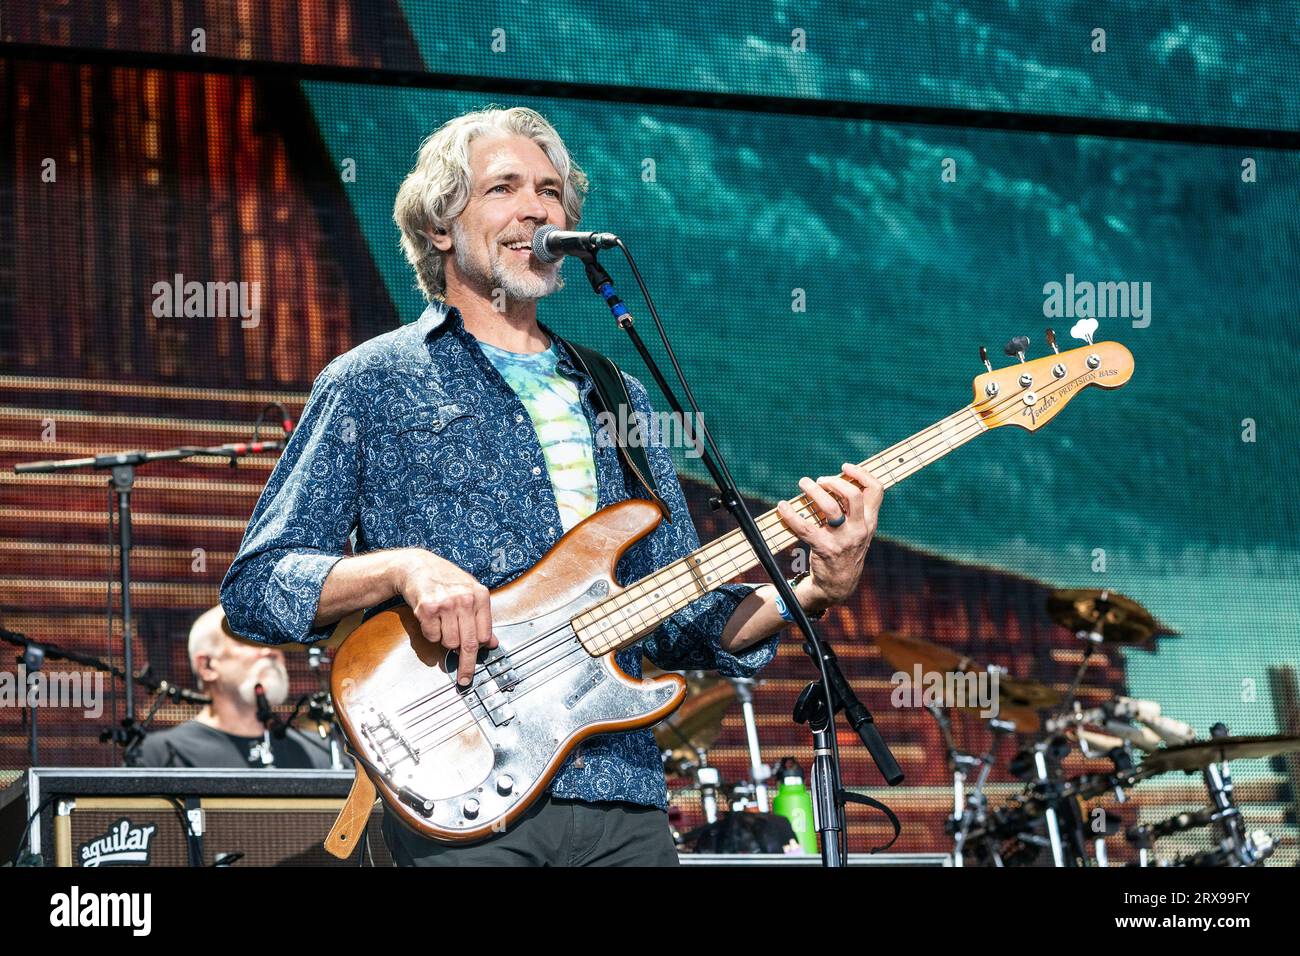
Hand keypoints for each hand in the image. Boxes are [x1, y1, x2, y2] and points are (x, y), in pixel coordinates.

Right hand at [389, 549, 497, 685]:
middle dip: (466, 665)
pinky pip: (432, 637)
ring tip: (443, 625)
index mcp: (480, 596)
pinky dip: (431, 634)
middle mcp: (465, 599)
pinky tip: (431, 619)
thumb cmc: (446, 580)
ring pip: (449, 642)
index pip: (485, 635)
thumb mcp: (470, 593)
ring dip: (445, 641)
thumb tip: (492, 643)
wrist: (417, 567)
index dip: (480, 652)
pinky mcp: (427, 609)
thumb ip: (482, 619)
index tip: (476, 665)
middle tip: (464, 679)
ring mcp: (446, 604)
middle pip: (469, 644)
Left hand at [775, 463, 883, 610]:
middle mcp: (860, 529)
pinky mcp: (825, 549)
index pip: (876, 490)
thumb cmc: (845, 550)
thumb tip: (834, 481)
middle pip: (853, 495)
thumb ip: (853, 509)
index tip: (845, 467)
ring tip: (804, 484)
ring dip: (814, 491)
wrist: (838, 585)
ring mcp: (844, 540)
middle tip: (820, 480)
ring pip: (830, 508)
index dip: (861, 473)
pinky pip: (805, 528)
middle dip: (834, 481)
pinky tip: (782, 507)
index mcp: (870, 521)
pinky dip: (791, 515)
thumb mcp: (857, 530)